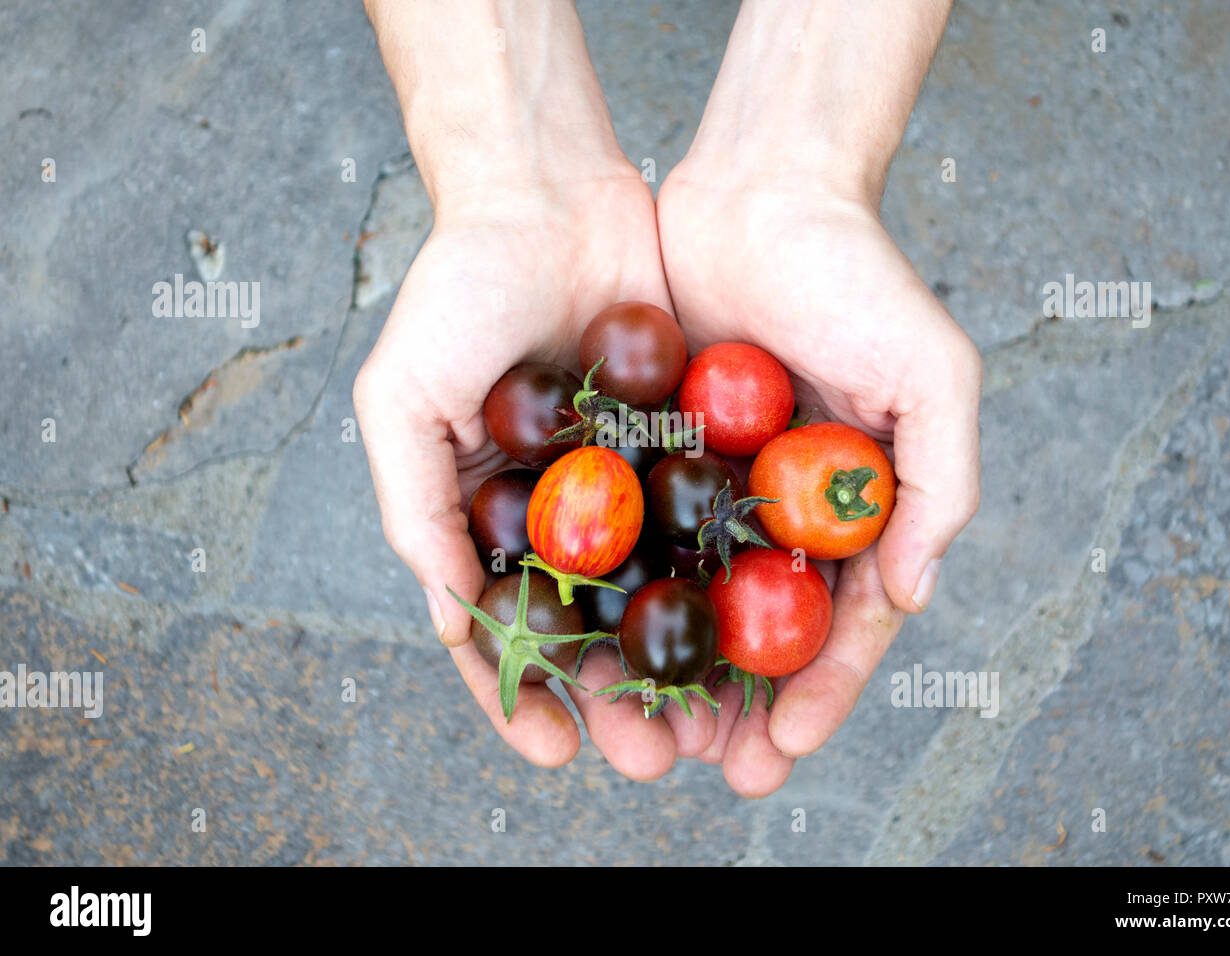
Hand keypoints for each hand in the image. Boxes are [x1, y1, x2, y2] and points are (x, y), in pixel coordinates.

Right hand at [354, 166, 730, 778]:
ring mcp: (626, 484)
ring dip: (686, 665)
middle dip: (622, 701)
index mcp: (485, 516)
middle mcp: (559, 513)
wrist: (548, 193)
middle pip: (592, 631)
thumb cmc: (456, 291)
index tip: (557, 752)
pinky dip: (731, 580)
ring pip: (660, 595)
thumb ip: (417, 509)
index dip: (524, 697)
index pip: (502, 631)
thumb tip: (451, 619)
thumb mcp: (401, 399)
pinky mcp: (684, 445)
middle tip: (658, 759)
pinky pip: (710, 525)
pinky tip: (760, 629)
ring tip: (720, 726)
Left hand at [656, 161, 981, 796]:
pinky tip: (593, 643)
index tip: (786, 748)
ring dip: (673, 672)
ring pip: (692, 600)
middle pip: (763, 632)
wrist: (762, 189)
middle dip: (742, 707)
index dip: (822, 691)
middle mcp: (784, 510)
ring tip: (647, 735)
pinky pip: (633, 534)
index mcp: (855, 508)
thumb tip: (916, 594)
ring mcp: (716, 485)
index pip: (844, 621)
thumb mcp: (932, 371)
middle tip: (713, 771)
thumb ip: (939, 481)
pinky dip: (617, 590)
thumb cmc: (860, 275)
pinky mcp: (653, 451)